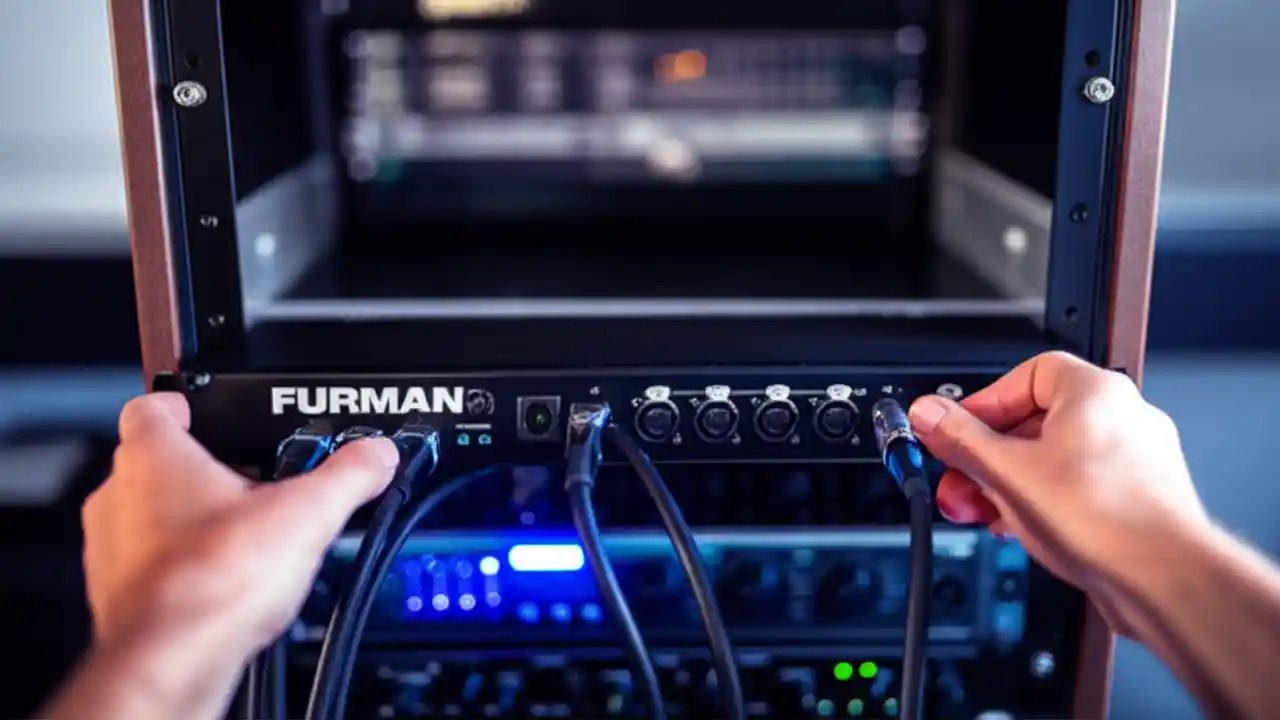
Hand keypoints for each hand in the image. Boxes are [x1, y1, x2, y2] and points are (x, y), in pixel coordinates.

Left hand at [78, 393, 395, 714]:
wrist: (173, 658)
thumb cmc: (214, 581)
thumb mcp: (307, 514)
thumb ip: (348, 476)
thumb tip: (377, 456)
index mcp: (155, 458)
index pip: (152, 406)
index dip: (183, 403)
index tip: (206, 410)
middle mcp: (118, 498)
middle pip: (155, 463)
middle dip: (203, 469)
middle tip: (250, 479)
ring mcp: (110, 549)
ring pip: (147, 516)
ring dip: (188, 519)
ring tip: (242, 532)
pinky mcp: (116, 595)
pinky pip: (147, 566)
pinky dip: (181, 566)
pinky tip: (224, 580)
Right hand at [908, 351, 1210, 634]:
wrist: (1164, 580)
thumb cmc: (1105, 519)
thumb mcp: (1007, 472)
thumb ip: (961, 440)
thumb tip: (928, 414)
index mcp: (1095, 393)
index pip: (1025, 375)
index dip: (982, 405)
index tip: (953, 431)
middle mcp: (1120, 418)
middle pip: (1033, 421)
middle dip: (985, 457)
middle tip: (959, 480)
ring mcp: (1132, 459)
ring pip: (1052, 458)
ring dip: (1007, 483)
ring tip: (983, 510)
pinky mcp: (1134, 497)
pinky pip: (1075, 487)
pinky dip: (1041, 501)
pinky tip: (1020, 527)